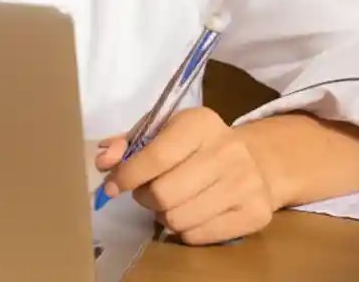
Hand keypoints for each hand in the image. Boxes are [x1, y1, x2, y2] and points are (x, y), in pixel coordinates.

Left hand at [94, 106, 278, 245]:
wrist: (254, 161)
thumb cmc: (194, 145)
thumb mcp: (161, 132)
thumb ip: (127, 144)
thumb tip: (103, 161)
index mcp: (200, 123)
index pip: (157, 156)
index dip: (128, 175)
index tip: (112, 186)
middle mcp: (228, 150)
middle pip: (165, 193)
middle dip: (144, 197)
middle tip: (145, 193)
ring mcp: (246, 183)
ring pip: (179, 218)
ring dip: (162, 216)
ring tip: (168, 203)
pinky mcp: (255, 214)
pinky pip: (198, 236)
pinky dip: (183, 230)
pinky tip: (189, 214)